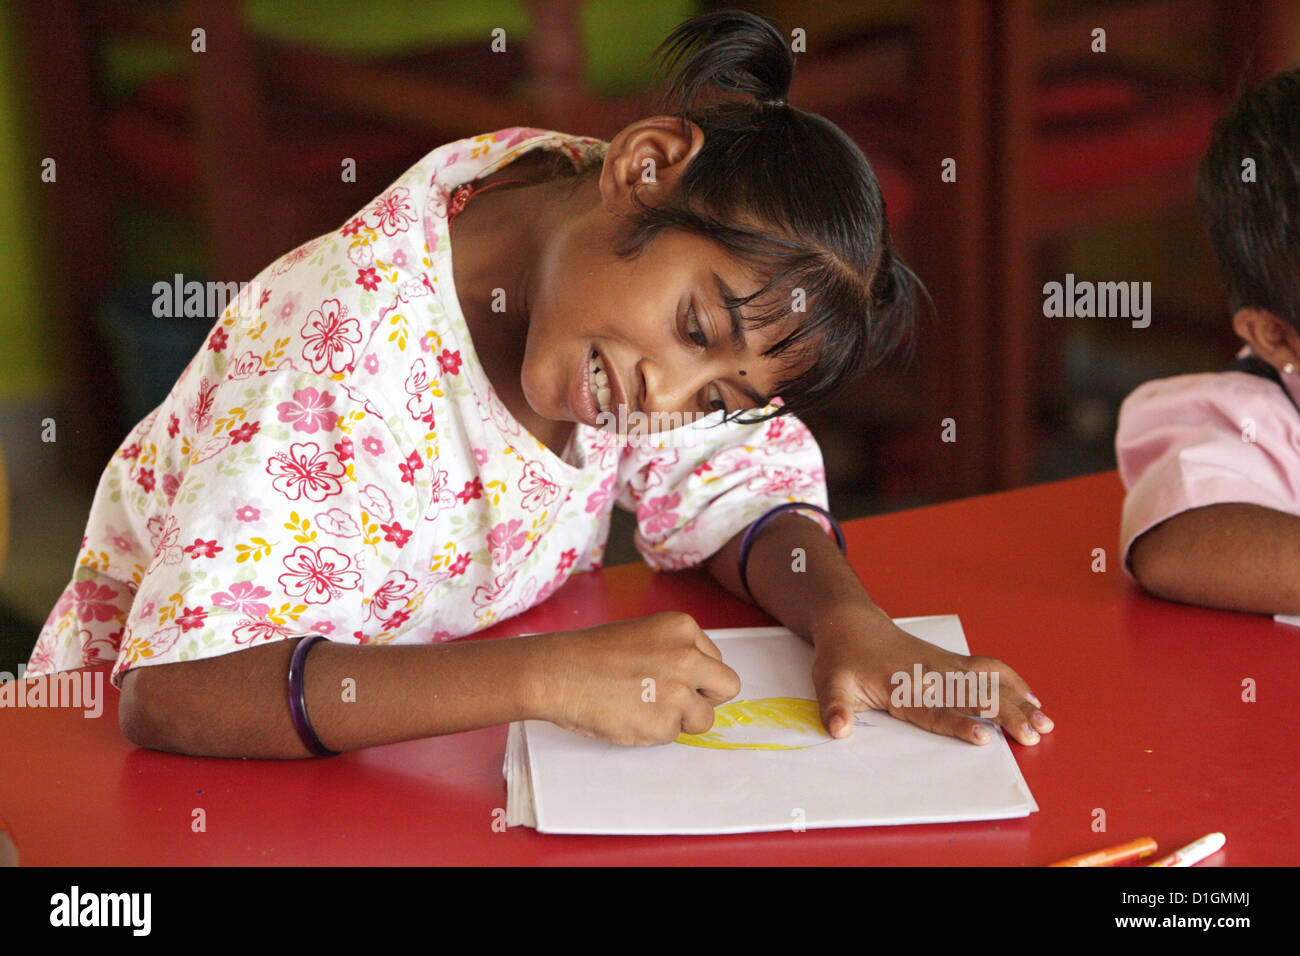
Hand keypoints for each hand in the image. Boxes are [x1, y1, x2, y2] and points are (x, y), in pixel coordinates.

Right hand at [534, 611, 740, 745]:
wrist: (558, 673)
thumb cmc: (592, 655)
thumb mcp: (645, 635)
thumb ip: (676, 652)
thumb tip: (698, 681)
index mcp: (683, 628)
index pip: (715, 661)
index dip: (696, 676)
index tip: (671, 679)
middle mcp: (688, 656)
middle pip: (727, 687)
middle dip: (706, 698)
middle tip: (676, 702)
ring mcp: (678, 691)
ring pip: (704, 718)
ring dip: (680, 720)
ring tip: (643, 708)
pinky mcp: (664, 723)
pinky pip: (674, 736)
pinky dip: (654, 732)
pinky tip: (628, 716)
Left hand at [810, 607, 1053, 745]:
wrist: (851, 622)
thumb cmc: (842, 656)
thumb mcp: (830, 682)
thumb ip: (835, 707)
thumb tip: (838, 729)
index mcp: (901, 685)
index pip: (934, 710)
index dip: (958, 723)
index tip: (981, 736)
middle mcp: (929, 674)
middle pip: (973, 697)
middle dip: (1004, 715)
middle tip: (1032, 734)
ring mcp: (943, 665)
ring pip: (987, 682)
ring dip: (1017, 701)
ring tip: (1045, 721)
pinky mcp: (950, 661)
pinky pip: (986, 669)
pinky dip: (1011, 680)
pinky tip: (1031, 697)